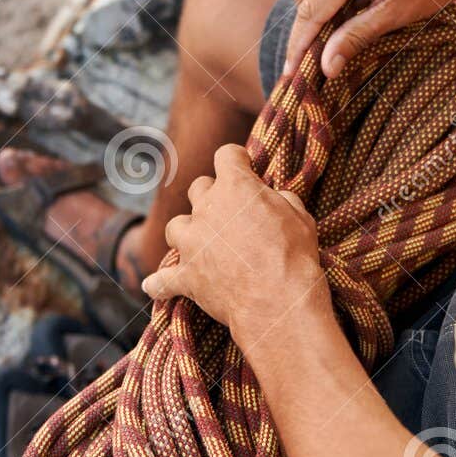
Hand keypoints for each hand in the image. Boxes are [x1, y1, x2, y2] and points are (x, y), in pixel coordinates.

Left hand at [141, 145, 330, 349]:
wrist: (277, 301)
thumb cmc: (294, 255)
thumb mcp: (300, 217)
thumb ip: (282, 201)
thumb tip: (275, 199)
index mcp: (236, 186)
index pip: (226, 155)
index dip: (236, 159)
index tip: (244, 166)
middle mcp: (207, 208)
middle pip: (198, 188)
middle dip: (212, 196)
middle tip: (231, 212)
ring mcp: (192, 243)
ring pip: (175, 226)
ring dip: (186, 232)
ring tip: (200, 243)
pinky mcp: (186, 276)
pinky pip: (161, 280)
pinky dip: (159, 283)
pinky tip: (155, 285)